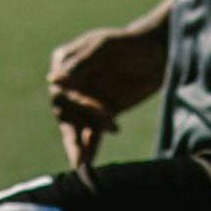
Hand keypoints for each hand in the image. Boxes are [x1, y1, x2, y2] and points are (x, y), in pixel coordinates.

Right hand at [46, 17, 166, 173]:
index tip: (100, 107)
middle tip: (110, 122)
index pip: (61, 89)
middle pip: (66, 110)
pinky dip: (88, 149)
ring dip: (77, 144)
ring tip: (79, 165)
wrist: (159, 53)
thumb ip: (81, 63)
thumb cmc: (131, 43)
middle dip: (86, 119)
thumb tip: (52, 80)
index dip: (77, 102)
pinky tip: (84, 167)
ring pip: (75, 125)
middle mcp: (70, 84)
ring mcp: (84, 100)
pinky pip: (91, 134)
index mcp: (64, 62)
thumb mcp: (105, 47)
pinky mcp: (101, 115)